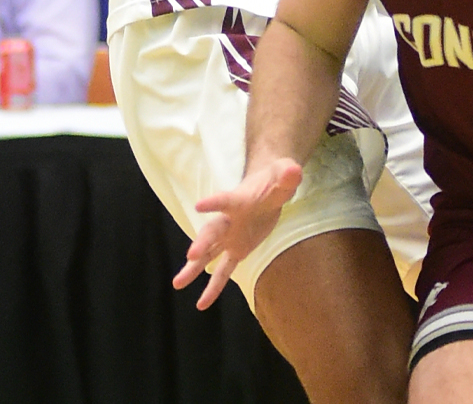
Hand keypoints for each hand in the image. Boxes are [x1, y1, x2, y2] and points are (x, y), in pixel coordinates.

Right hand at [172, 157, 303, 309]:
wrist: (267, 188)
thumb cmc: (273, 180)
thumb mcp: (284, 176)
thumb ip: (287, 174)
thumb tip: (294, 169)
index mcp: (237, 200)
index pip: (224, 200)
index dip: (213, 202)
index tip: (199, 205)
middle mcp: (228, 220)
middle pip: (212, 231)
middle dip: (202, 243)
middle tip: (191, 256)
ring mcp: (229, 237)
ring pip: (209, 255)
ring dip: (194, 269)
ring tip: (177, 284)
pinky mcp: (237, 250)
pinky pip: (223, 271)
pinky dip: (214, 286)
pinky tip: (202, 304)